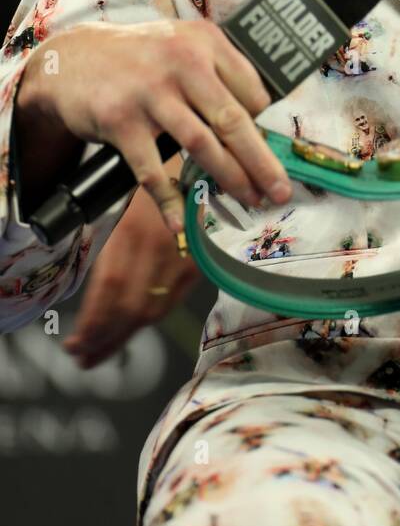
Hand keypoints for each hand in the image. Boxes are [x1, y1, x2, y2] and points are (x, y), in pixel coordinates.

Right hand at [15, 19, 292, 233]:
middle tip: (281, 190)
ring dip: (230, 178)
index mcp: (206, 42)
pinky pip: (152, 170)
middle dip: (263, 162)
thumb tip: (263, 122)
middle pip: (234, 121)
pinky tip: (181, 219)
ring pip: (201, 145)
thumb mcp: (184, 45)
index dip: (270, 129)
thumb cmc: (142, 58)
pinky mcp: (121, 121)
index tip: (282, 155)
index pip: (252, 92)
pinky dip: (169, 199)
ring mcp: (150, 93)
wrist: (73, 59)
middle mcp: (182, 63)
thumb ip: (220, 73)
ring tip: (249, 199)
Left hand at [63, 177, 200, 368]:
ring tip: (100, 352)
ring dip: (124, 336)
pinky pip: (171, 301)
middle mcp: (159, 248)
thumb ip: (111, 253)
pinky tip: (131, 331)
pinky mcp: (198, 263)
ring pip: (153, 310)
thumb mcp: (120, 212)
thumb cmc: (147, 187)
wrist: (194, 168)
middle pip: (131, 307)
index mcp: (132, 231)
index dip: (93, 322)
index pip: (110, 288)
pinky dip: (148, 322)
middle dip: (105, 338)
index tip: (74, 344)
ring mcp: (183, 257)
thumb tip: (96, 301)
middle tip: (83, 357)